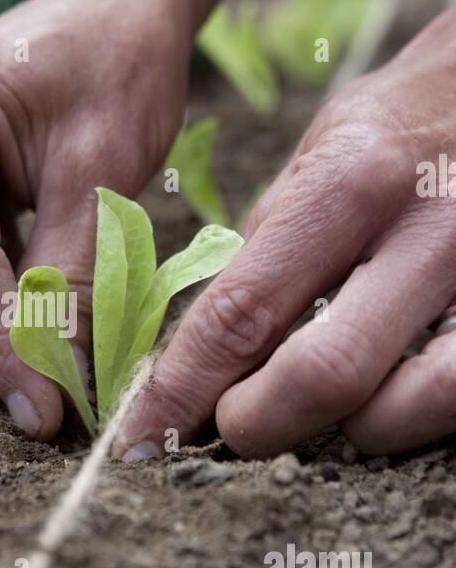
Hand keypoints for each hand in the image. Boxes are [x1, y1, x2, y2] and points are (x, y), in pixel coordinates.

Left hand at [115, 7, 455, 459]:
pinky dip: (410, 419)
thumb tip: (204, 354)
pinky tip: (389, 400)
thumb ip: (268, 252)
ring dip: (345, 428)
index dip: (181, 390)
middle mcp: (428, 230)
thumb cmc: (399, 129)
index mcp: (351, 181)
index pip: (242, 312)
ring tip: (326, 403)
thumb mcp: (318, 159)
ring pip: (406, 409)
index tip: (142, 438)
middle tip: (234, 426)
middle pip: (325, 375)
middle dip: (258, 424)